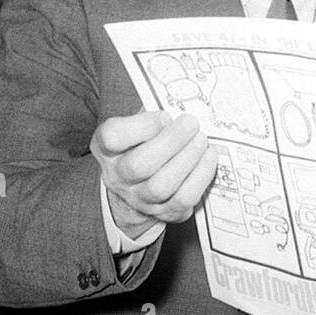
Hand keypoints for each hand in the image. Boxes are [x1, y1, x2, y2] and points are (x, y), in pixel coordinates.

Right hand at [92, 111, 218, 239]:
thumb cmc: (143, 145)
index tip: (165, 116)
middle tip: (192, 124)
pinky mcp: (164, 212)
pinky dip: (201, 175)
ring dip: (188, 158)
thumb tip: (181, 102)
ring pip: (162, 185)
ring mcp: (139, 198)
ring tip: (201, 139)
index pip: (112, 137)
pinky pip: (184, 198)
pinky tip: (209, 156)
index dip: (142, 125)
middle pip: (139, 165)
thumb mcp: (138, 124)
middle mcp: (118, 177)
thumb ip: (153, 113)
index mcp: (107, 148)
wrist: (139, 188)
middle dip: (171, 141)